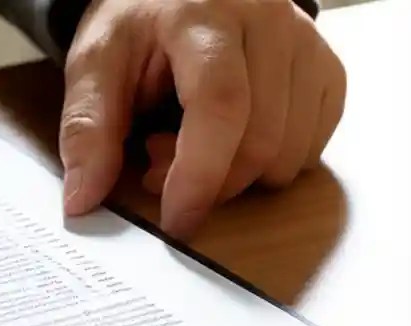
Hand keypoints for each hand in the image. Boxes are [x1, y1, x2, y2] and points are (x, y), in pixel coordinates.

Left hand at [58, 0, 346, 237]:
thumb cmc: (139, 26)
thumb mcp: (96, 63)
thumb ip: (87, 129)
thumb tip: (82, 201)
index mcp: (205, 12)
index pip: (221, 104)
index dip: (201, 174)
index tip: (176, 219)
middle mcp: (269, 20)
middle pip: (261, 140)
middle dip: (213, 181)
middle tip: (160, 161)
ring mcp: (308, 44)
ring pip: (291, 153)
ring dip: (241, 175)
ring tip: (197, 142)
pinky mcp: (328, 69)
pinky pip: (313, 147)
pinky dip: (272, 163)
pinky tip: (237, 137)